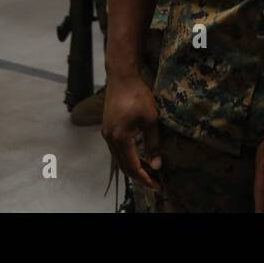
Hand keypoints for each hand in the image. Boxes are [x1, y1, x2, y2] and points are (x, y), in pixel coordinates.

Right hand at [102, 73, 161, 191]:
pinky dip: (127, 156)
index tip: (156, 186)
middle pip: (123, 166)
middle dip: (138, 176)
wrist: (121, 77)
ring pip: (118, 158)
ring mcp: (106, 133)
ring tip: (148, 171)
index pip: (132, 166)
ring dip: (132, 166)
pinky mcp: (107, 127)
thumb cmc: (137, 94)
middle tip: (153, 182)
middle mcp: (110, 138)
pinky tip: (138, 155)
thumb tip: (156, 164)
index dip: (145, 178)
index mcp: (120, 138)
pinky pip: (116, 149)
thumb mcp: (150, 119)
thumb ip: (153, 143)